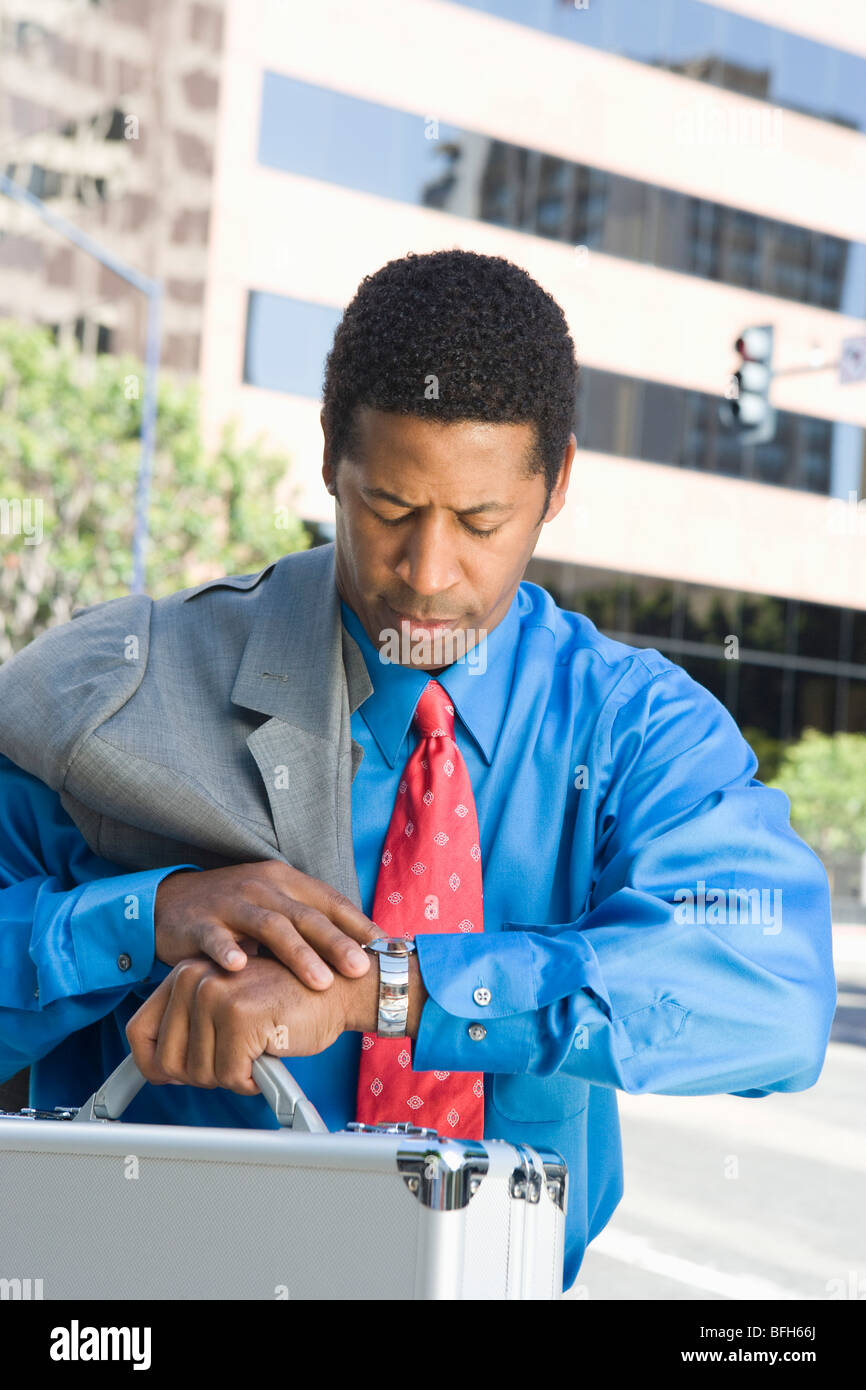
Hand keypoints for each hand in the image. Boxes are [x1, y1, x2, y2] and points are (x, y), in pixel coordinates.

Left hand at [126, 954, 362, 1094]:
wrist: (340, 986)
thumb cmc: (288, 1001)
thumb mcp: (228, 1006)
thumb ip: (191, 1027)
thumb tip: (157, 1069)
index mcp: (186, 974)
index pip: (140, 1032)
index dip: (152, 1066)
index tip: (171, 1078)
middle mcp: (194, 978)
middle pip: (168, 1063)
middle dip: (204, 1075)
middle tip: (235, 1060)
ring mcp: (216, 994)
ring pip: (200, 1073)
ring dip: (232, 1076)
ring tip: (256, 1050)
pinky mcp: (240, 1015)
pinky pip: (230, 1076)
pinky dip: (252, 1079)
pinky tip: (269, 1054)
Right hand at [154, 859, 385, 989]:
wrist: (171, 901)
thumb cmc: (236, 911)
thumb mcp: (275, 907)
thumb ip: (308, 926)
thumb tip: (360, 953)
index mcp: (286, 882)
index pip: (329, 901)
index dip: (358, 924)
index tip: (385, 948)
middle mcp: (262, 887)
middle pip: (305, 916)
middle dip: (336, 944)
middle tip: (359, 969)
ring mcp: (230, 903)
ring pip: (269, 926)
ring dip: (297, 954)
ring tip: (320, 980)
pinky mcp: (199, 922)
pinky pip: (215, 937)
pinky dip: (227, 950)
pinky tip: (241, 967)